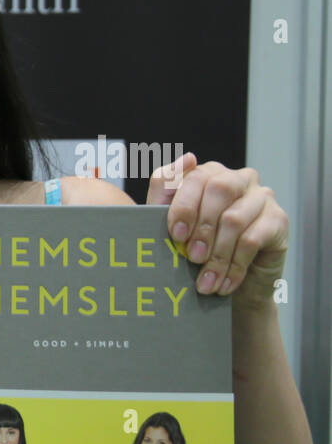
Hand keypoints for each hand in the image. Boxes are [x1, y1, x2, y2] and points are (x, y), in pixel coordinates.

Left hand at [148, 154, 287, 309]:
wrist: (230, 285)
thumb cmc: (197, 250)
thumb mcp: (173, 226)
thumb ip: (165, 194)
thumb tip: (187, 158)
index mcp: (209, 174)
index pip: (194, 176)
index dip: (183, 205)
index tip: (175, 235)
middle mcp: (238, 179)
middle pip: (218, 189)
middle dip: (201, 227)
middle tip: (191, 257)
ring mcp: (262, 197)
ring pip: (234, 219)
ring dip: (216, 255)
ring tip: (205, 281)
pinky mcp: (279, 219)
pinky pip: (252, 239)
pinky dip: (234, 265)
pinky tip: (224, 284)